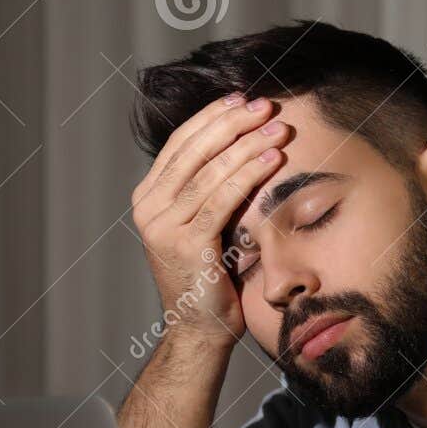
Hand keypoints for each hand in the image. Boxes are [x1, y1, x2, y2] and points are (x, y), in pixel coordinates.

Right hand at [130, 93, 290, 343]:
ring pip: (210, 172)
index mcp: (148, 198)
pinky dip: (250, 175)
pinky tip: (273, 159)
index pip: (180, 144)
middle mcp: (149, 209)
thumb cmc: (210, 278)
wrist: (201, 329)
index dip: (212, 117)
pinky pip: (222, 199)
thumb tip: (238, 142)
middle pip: (194, 151)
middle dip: (232, 123)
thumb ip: (206, 191)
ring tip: (278, 128)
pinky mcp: (186, 244)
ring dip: (247, 145)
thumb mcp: (202, 225)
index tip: (242, 99)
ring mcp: (164, 227)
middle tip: (265, 105)